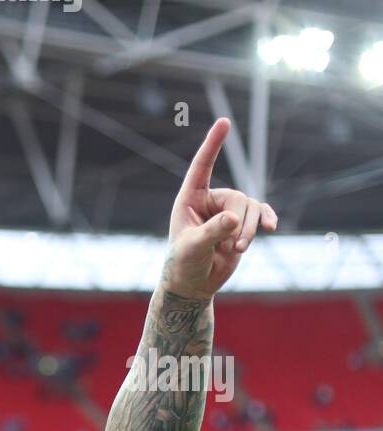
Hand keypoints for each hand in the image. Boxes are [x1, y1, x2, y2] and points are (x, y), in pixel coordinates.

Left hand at [163, 118, 276, 299]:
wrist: (193, 284)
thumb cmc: (183, 264)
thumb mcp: (193, 248)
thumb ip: (212, 232)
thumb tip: (235, 218)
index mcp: (190, 199)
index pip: (202, 167)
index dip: (213, 145)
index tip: (224, 122)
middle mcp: (210, 200)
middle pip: (238, 198)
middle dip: (240, 224)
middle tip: (233, 248)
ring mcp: (228, 211)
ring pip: (251, 208)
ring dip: (250, 231)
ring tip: (237, 251)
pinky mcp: (242, 224)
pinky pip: (261, 213)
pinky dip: (266, 220)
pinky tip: (272, 228)